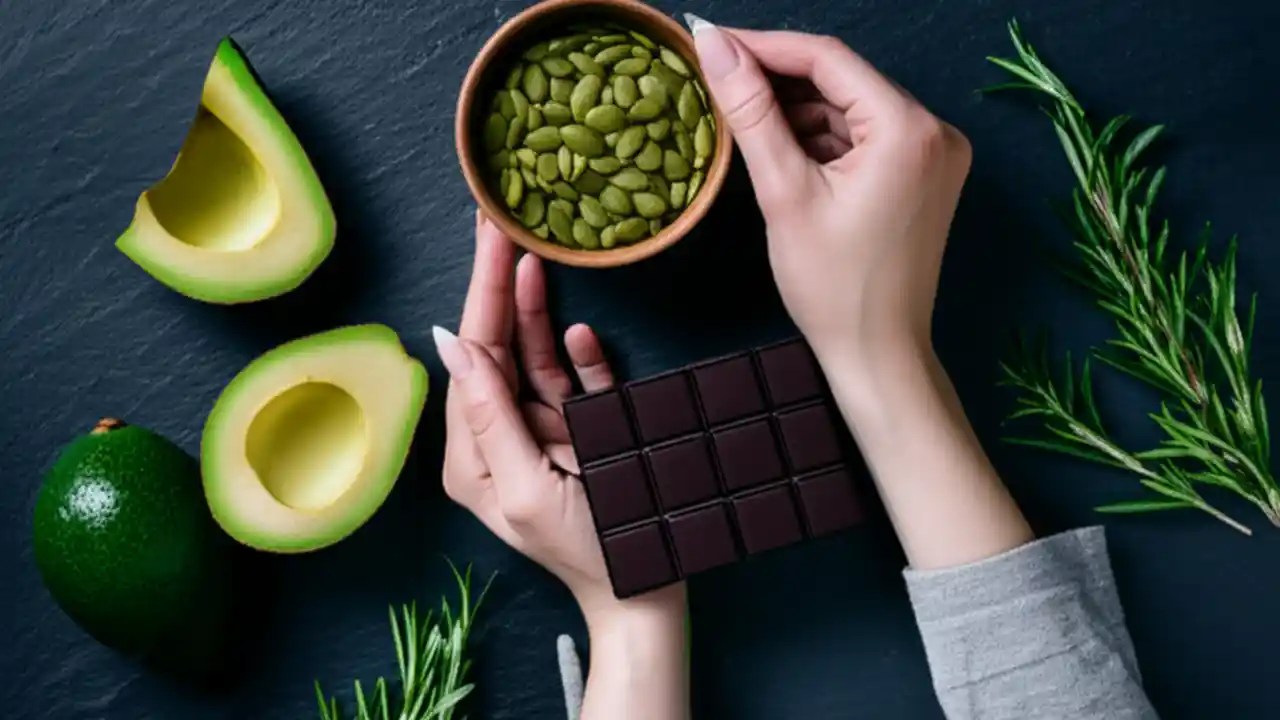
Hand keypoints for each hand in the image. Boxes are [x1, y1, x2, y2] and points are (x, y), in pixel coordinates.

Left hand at [435, 212, 685, 617]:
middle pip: (495, 350)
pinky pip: (576, 383)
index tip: (485, 238)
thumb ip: (490, 415)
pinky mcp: (583, 433)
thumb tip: (453, 342)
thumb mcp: (527, 487)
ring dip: (531, 311)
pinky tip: (576, 330)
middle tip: (498, 222)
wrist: (648, 593)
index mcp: (473, 457)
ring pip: (532, 359)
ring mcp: (543, 433)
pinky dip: (578, 355)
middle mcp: (501, 439)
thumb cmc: (587, 553)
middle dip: (496, 285)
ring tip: (532, 253)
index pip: (470, 360)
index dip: (477, 296)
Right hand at [688, 20, 971, 367]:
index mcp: (908, 129)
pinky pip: (865, 135)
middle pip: (842, 79)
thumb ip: (751, 113)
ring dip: (797, 108)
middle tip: (717, 77)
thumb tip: (714, 44)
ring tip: (741, 119)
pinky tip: (781, 148)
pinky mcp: (924, 174)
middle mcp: (934, 130)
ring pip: (851, 106)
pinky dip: (822, 137)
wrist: (877, 354)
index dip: (764, 45)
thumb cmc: (834, 288)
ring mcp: (934, 153)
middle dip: (778, 78)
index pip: (827, 58)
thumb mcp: (784, 193)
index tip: (710, 41)